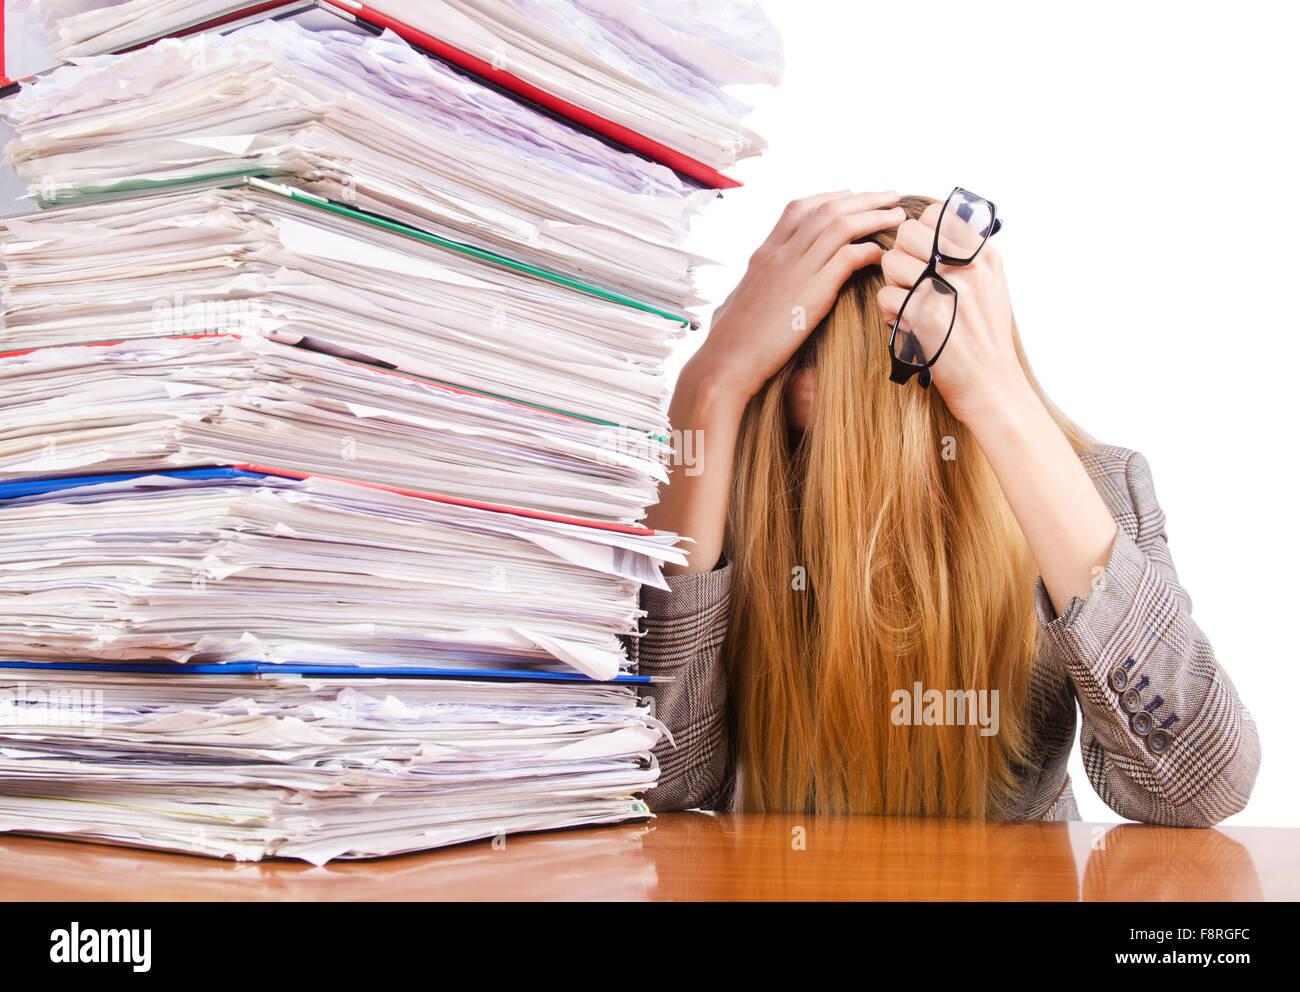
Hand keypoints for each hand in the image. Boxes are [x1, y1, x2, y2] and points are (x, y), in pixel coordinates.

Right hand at [695, 190, 906, 400]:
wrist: (725, 362)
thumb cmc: (729, 342)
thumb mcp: (738, 301)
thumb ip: (756, 287)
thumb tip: (757, 290)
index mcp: (763, 254)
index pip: (798, 209)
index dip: (829, 197)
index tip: (852, 196)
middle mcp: (779, 253)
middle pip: (827, 209)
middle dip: (863, 198)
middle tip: (889, 196)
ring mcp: (795, 270)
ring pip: (842, 226)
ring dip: (874, 216)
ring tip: (898, 216)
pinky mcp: (812, 292)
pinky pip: (848, 258)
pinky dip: (869, 250)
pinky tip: (883, 254)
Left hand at [876, 202, 1027, 423]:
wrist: (992, 385)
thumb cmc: (985, 339)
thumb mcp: (989, 287)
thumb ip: (964, 257)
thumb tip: (929, 232)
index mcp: (983, 256)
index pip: (937, 215)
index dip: (918, 231)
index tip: (920, 254)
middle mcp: (966, 268)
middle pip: (907, 234)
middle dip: (900, 256)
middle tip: (910, 281)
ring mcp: (945, 290)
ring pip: (891, 262)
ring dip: (892, 284)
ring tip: (908, 304)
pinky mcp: (924, 317)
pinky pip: (885, 296)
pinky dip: (888, 312)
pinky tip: (905, 325)